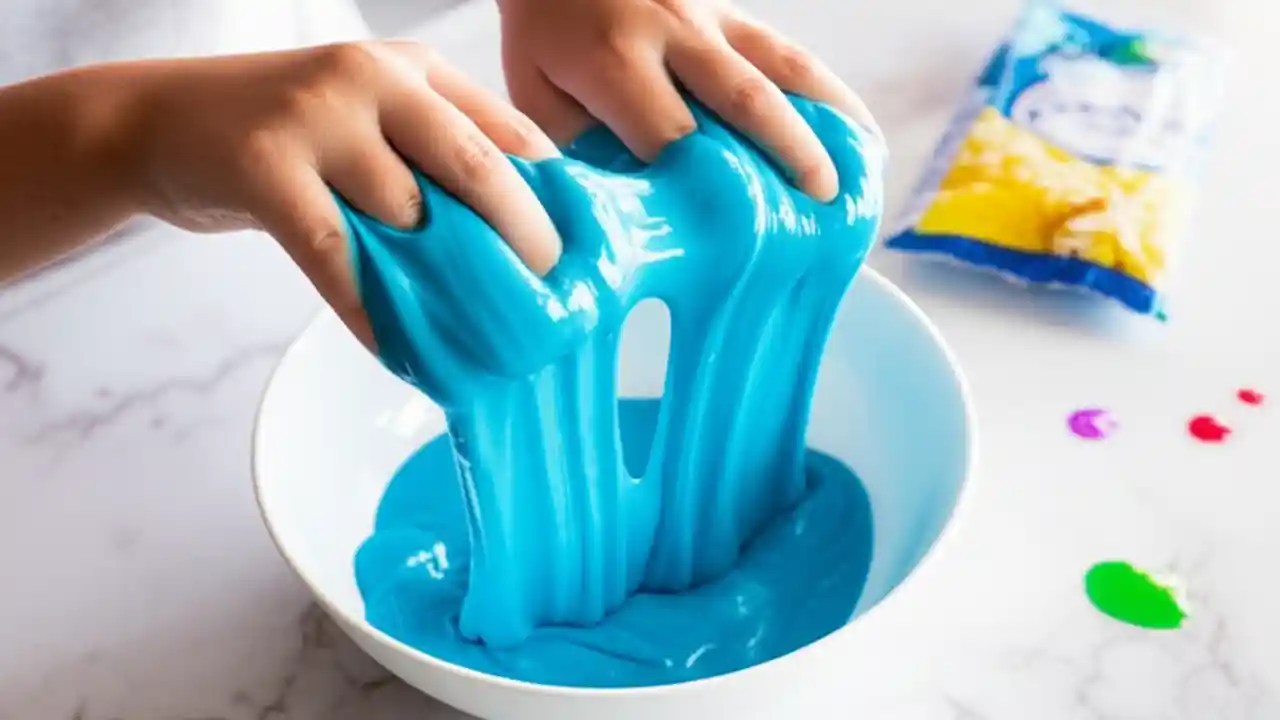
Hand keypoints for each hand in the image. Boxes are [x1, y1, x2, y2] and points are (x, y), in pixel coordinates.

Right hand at [121, 42, 562, 345]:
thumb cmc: (289, 139)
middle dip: (526, 244)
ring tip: (485, 345)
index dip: (557, 203)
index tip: (587, 261)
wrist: (162, 121)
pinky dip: (372, 311)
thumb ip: (434, 164)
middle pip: (478, 168)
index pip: (511, 133)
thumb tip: (519, 249)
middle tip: (553, 305)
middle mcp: (376, 79)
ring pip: (407, 215)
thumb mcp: (373, 124)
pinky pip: (336, 255)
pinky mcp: (264, 164)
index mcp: (416, 70)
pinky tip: (399, 352)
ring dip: (448, 291)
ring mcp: (317, 116)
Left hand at [497, 0, 879, 201]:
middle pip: (744, 100)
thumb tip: (619, 215)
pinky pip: (786, 49)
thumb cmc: (546, 29)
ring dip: (823, 123)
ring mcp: (709, 15)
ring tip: (854, 177)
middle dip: (789, 157)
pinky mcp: (732, 8)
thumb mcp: (537, 91)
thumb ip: (576, 148)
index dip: (704, 191)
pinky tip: (855, 128)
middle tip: (821, 210)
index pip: (670, 136)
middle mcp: (673, 31)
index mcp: (615, 59)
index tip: (728, 241)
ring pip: (782, 68)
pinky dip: (827, 90)